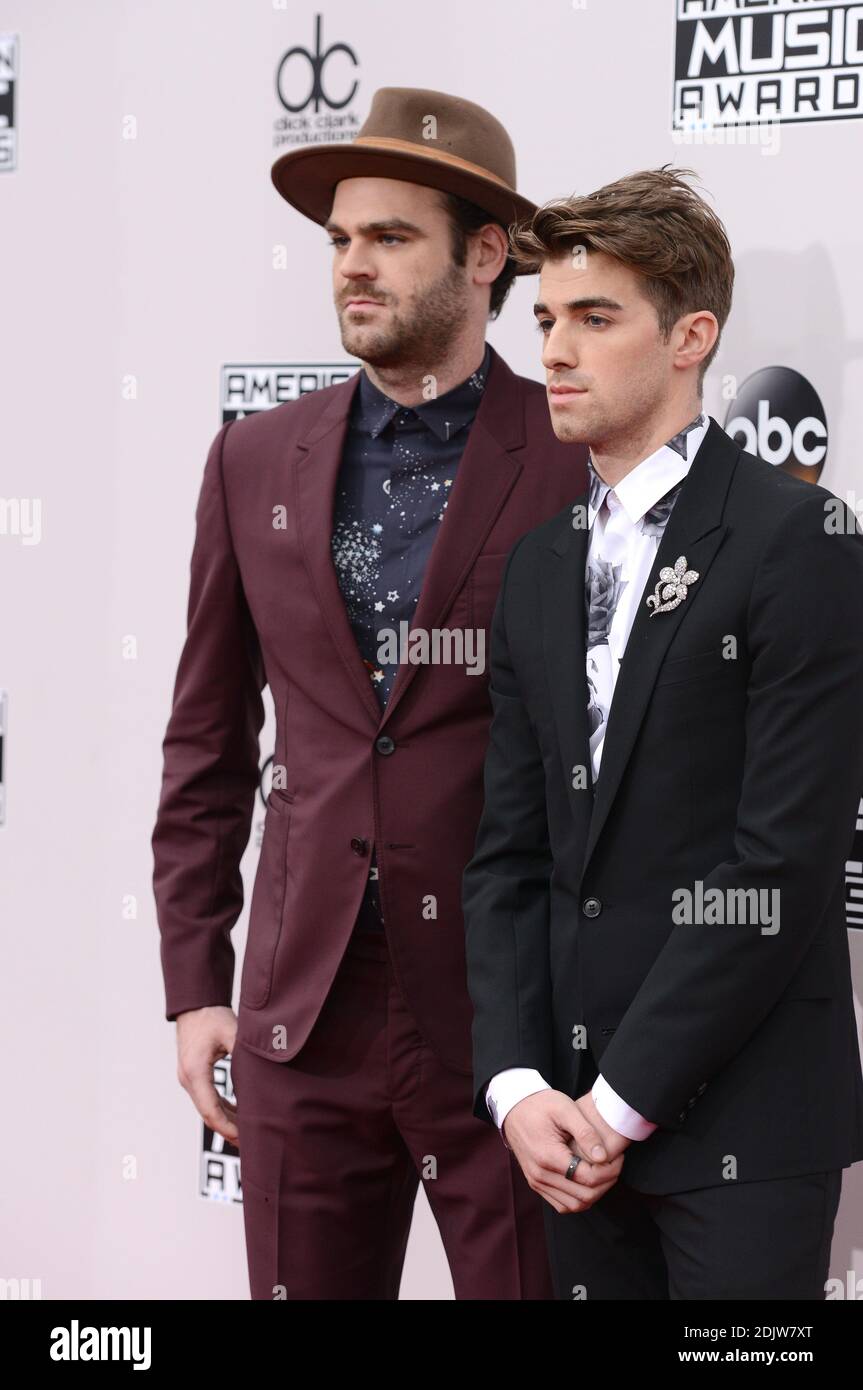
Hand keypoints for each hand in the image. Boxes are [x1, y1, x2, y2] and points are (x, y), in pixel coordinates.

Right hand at [176, 1005, 238, 1145]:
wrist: (195, 1005)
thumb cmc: (212, 1016)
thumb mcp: (232, 1032)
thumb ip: (245, 1053)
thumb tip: (264, 1070)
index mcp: (196, 1071)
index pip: (211, 1109)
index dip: (228, 1127)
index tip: (244, 1138)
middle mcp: (188, 1079)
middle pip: (209, 1114)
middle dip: (229, 1130)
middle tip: (251, 1145)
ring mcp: (189, 1079)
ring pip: (209, 1108)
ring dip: (227, 1122)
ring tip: (249, 1135)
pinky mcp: (195, 1076)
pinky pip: (209, 1099)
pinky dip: (224, 1109)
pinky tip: (241, 1115)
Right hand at [502, 1089, 627, 1213]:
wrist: (514, 1107)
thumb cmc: (540, 1104)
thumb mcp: (565, 1108)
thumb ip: (585, 1132)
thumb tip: (603, 1157)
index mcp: (547, 1156)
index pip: (588, 1178)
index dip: (610, 1171)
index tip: (618, 1156)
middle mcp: (540, 1175)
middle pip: (585, 1196)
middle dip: (607, 1182)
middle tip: (615, 1164)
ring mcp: (537, 1182)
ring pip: (575, 1205)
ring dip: (595, 1193)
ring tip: (604, 1172)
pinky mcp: (537, 1184)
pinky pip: (562, 1204)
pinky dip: (580, 1198)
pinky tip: (588, 1180)